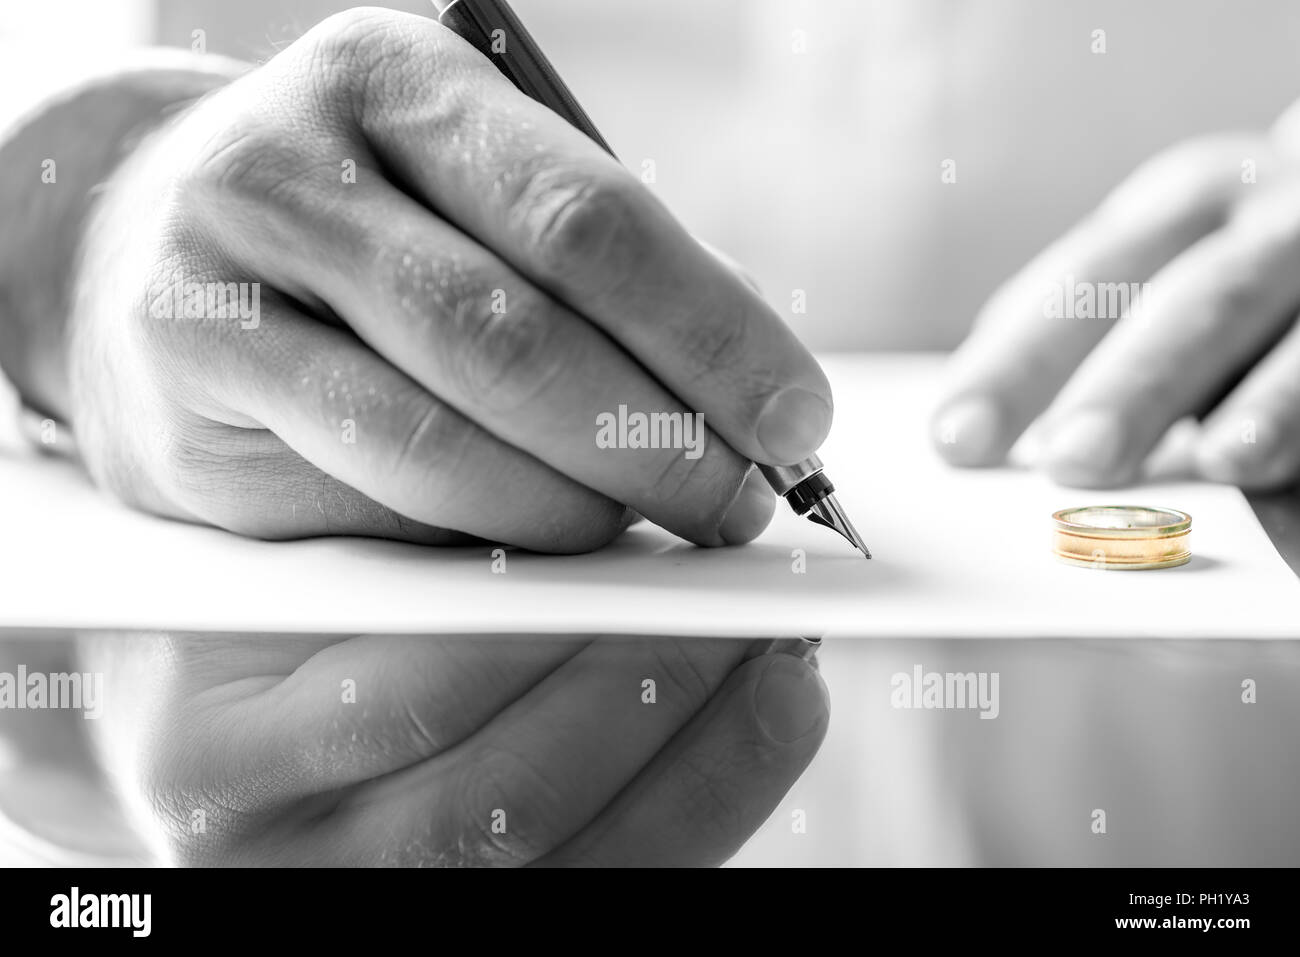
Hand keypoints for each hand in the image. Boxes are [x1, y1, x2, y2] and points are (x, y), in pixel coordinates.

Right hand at [68, 8, 832, 550]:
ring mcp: (217, 277)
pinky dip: (474, 533)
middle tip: (737, 506)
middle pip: (512, 332)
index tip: (798, 423)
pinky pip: (362, 492)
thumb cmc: (373, 232)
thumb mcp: (478, 203)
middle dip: (651, 440)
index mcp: (400, 82)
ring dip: (570, 506)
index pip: (589, 219)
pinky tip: (537, 547)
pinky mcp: (187, 394)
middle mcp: (291, 164)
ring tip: (649, 535)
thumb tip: (750, 402)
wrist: (150, 253)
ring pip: (434, 430)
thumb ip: (602, 282)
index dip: (711, 333)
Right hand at [79, 632, 828, 865]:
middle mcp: (275, 865)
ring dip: (698, 766)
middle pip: (503, 804)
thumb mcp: (299, 565)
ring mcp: (350, 912)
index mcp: (216, 754)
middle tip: (759, 610)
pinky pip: (592, 893)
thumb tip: (619, 537)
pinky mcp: (435, 930)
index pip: (422, 695)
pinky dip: (692, 817)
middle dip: (656, 697)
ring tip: (780, 668)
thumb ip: (423, 557)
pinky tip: (752, 738)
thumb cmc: (255, 620)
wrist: (186, 725)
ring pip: (558, 870)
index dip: (570, 633)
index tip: (681, 565)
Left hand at [932, 99, 1299, 489]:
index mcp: (1184, 209)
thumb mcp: (1161, 271)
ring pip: (1296, 333)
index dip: (1018, 362)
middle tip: (1072, 461)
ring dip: (1261, 401)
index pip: (1084, 282)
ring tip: (1219, 461)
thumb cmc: (1237, 275)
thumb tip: (971, 423)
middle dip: (1131, 383)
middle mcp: (1267, 226)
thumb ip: (1082, 332)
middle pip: (1192, 300)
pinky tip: (1277, 459)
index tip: (956, 438)